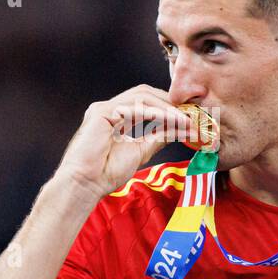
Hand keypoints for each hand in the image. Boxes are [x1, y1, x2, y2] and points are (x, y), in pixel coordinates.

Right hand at [54, 85, 197, 201]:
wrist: (85, 184)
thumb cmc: (106, 173)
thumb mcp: (140, 151)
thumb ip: (157, 137)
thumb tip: (178, 129)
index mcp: (117, 116)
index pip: (147, 102)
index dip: (169, 107)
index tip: (190, 117)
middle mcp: (110, 108)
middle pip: (146, 93)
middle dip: (170, 103)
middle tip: (192, 114)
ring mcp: (104, 108)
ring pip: (142, 97)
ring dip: (167, 108)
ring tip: (185, 120)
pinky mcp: (101, 112)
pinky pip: (133, 107)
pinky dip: (155, 112)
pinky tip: (170, 120)